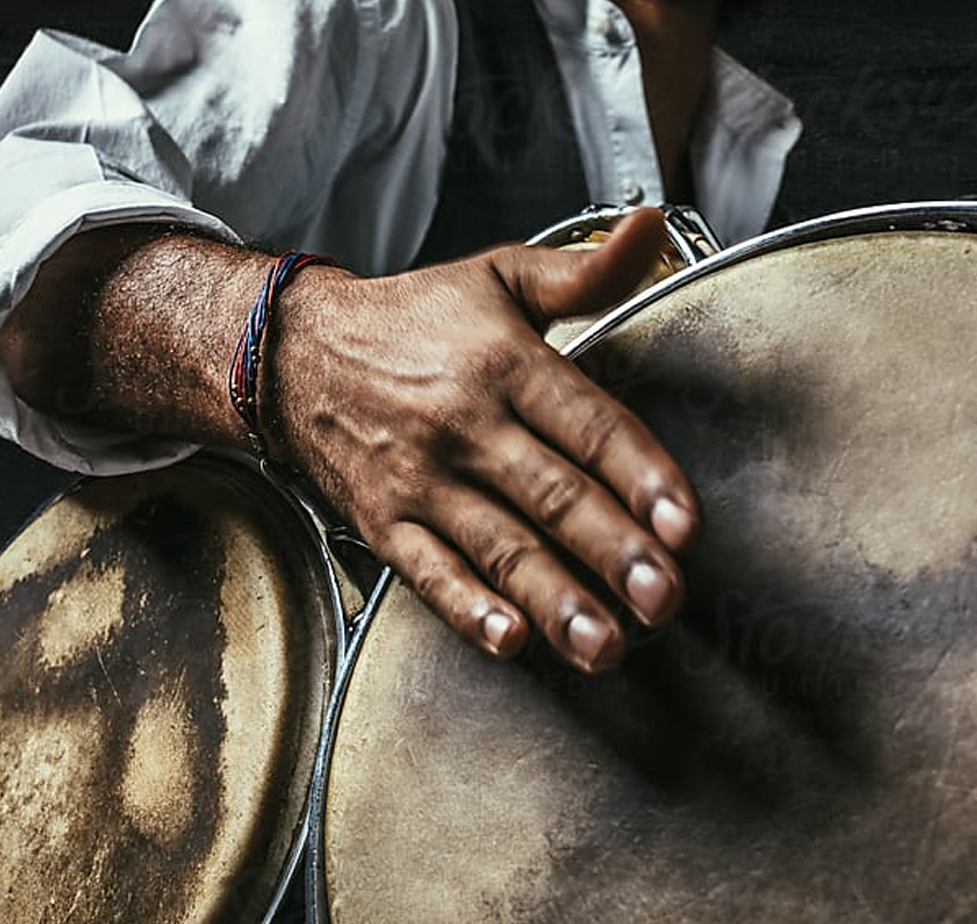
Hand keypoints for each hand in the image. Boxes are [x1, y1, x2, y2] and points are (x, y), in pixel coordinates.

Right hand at [267, 210, 699, 673]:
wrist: (291, 352)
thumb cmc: (414, 320)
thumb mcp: (498, 278)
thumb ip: (584, 270)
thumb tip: (652, 224)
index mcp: (506, 362)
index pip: (588, 424)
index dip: (642, 475)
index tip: (684, 524)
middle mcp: (465, 423)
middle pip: (552, 495)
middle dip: (613, 553)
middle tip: (663, 601)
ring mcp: (420, 479)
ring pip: (498, 546)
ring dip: (555, 601)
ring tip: (605, 646)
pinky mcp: (383, 522)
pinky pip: (428, 573)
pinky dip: (467, 609)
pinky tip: (508, 640)